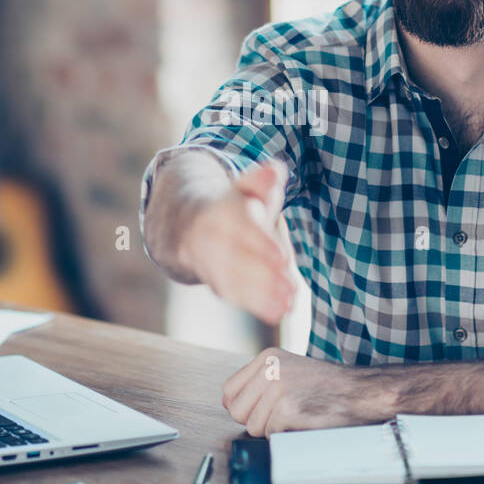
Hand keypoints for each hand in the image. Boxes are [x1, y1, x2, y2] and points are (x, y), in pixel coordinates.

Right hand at [179, 160, 298, 323]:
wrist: (192, 224)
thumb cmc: (234, 205)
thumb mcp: (247, 187)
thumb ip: (262, 181)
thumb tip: (274, 171)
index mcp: (220, 210)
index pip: (241, 227)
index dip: (261, 243)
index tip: (283, 258)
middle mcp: (210, 239)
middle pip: (236, 259)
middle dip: (264, 276)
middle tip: (292, 288)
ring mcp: (210, 263)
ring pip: (233, 282)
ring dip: (262, 296)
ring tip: (289, 304)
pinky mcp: (216, 282)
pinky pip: (233, 296)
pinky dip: (256, 306)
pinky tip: (278, 312)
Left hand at [221, 347, 394, 436]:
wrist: (361, 391)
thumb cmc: (327, 386)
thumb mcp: (290, 370)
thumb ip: (262, 381)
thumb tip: (232, 405)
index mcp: (267, 357)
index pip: (229, 390)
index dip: (240, 407)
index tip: (256, 412)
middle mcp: (269, 370)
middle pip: (237, 411)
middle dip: (253, 421)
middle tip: (279, 417)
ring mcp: (278, 389)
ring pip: (252, 426)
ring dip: (272, 429)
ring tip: (295, 417)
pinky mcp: (287, 410)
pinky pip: (271, 434)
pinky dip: (285, 434)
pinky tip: (303, 422)